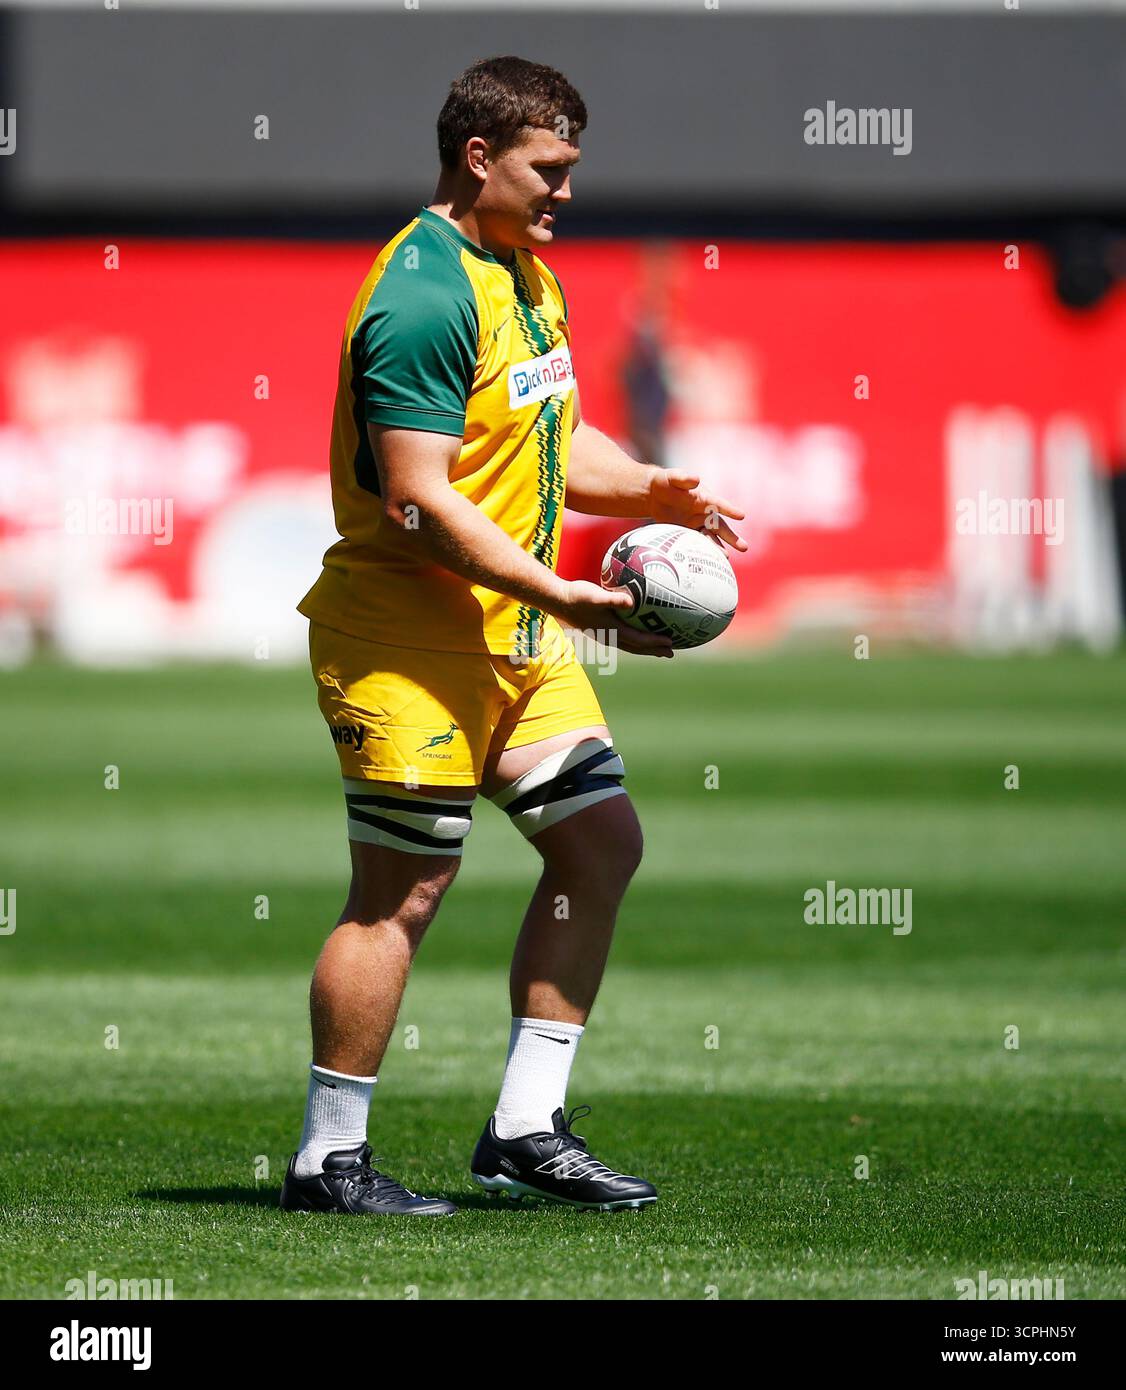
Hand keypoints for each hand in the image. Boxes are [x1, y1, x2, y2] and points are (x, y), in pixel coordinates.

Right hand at [546, 579, 674, 657]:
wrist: (558, 600)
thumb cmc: (577, 596)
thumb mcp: (595, 595)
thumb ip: (613, 599)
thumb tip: (631, 602)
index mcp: (612, 630)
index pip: (638, 640)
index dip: (655, 642)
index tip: (671, 642)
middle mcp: (610, 636)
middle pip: (637, 647)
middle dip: (654, 651)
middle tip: (671, 653)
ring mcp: (605, 634)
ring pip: (630, 645)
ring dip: (646, 648)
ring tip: (659, 648)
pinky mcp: (601, 629)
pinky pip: (624, 638)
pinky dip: (635, 640)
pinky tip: (638, 632)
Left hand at [648, 469, 747, 551]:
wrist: (654, 494)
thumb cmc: (666, 482)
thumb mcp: (673, 478)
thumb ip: (683, 478)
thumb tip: (695, 479)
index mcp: (704, 498)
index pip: (718, 504)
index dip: (729, 510)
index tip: (741, 515)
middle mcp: (704, 513)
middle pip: (720, 526)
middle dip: (731, 537)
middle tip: (744, 547)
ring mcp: (696, 524)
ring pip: (710, 538)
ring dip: (718, 548)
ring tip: (725, 559)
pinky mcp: (687, 533)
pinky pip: (696, 544)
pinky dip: (702, 552)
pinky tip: (706, 562)